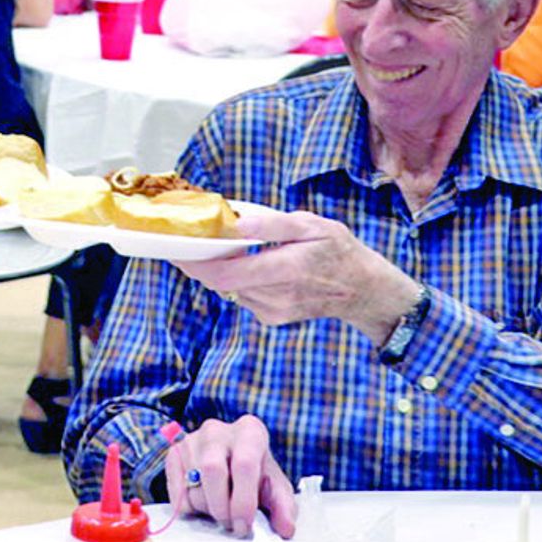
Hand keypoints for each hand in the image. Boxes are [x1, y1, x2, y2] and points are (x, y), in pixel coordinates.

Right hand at [163, 417, 295, 536]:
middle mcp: (217, 430)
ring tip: (221, 509)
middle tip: (231, 523)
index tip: (244, 524)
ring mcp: (192, 440)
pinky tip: (205, 502)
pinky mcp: (173, 454)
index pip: (244, 464)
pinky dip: (190, 507)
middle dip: (221, 507)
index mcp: (250, 431)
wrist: (231, 458)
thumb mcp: (275, 487)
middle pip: (213, 470)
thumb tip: (285, 528)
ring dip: (207, 509)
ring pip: (193, 484)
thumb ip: (284, 507)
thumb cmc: (255, 473)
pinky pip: (177, 492)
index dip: (243, 500)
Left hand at [179, 209, 419, 341]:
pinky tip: (251, 265)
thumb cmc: (340, 251)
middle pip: (221, 281)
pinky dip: (239, 279)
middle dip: (201, 262)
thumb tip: (239, 222)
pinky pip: (243, 295)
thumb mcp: (314, 225)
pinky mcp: (272, 318)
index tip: (176, 248)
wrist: (364, 291)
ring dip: (221, 269)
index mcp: (286, 269)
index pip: (225, 273)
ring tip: (222, 247)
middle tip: (188, 242)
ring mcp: (274, 311)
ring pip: (230, 288)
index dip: (195, 263)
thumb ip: (274, 224)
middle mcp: (276, 296)